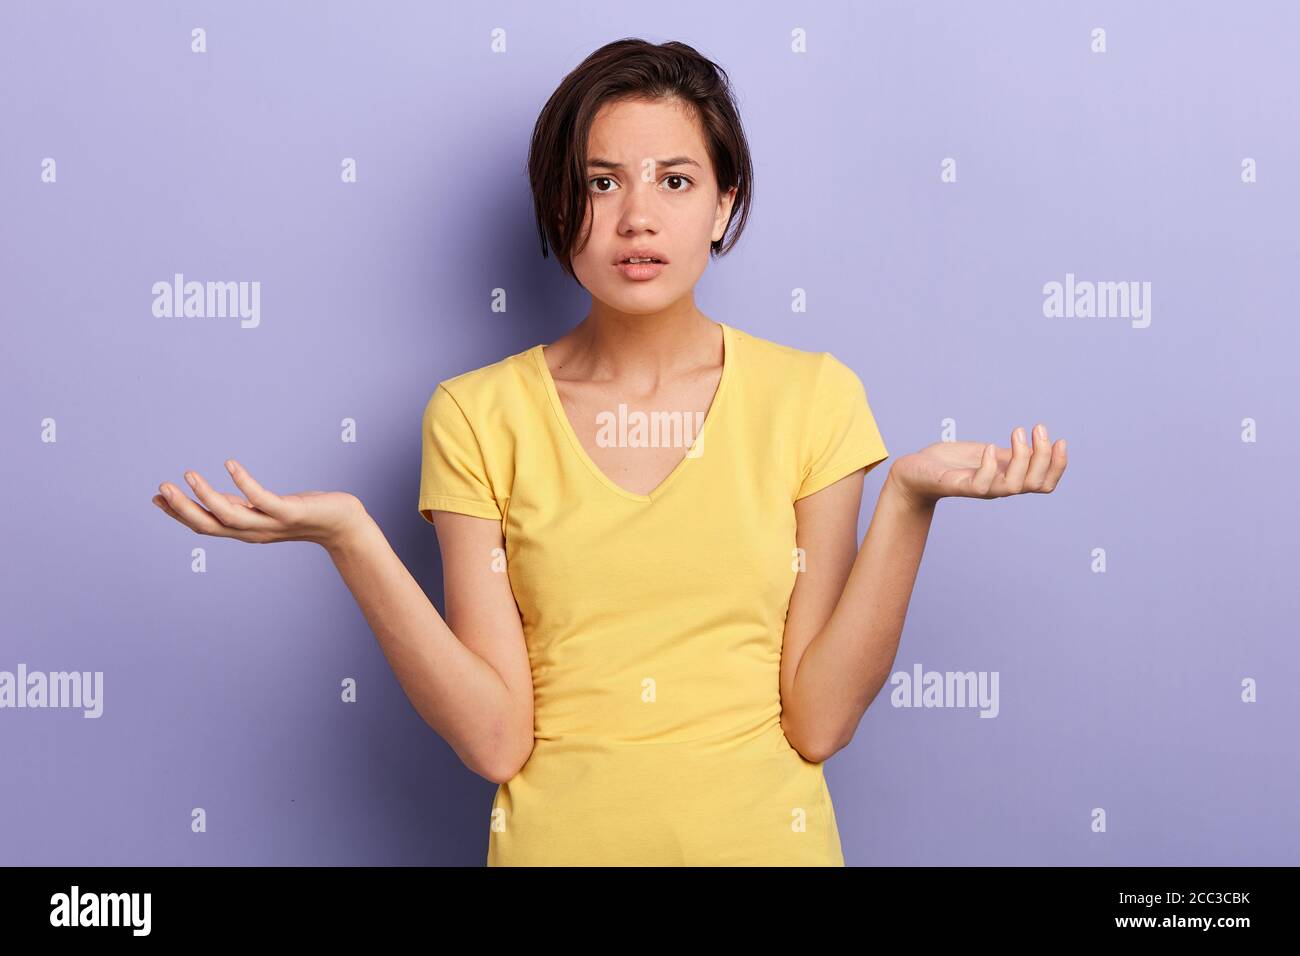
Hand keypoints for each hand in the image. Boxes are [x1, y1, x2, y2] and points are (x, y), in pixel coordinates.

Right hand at [152, 459, 368, 548]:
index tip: (155, 498)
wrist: (341, 524)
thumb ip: (238, 504)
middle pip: (210, 524)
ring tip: (188, 474)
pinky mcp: (289, 513)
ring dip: (206, 496)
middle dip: (183, 508)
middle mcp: (253, 531)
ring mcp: (271, 523)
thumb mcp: (263, 509)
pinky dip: (244, 483)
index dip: (179, 513)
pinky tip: (230, 464)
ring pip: (230, 515)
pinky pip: (262, 499)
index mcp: (244, 529)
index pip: (204, 524)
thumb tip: (209, 497)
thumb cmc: (301, 513)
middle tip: (161, 487)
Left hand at [886, 423, 1067, 506]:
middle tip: (1037, 428)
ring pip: (1013, 485)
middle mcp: (997, 487)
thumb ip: (1011, 454)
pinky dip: (990, 466)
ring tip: (1017, 431)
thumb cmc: (951, 463)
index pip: (1044, 483)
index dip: (1058, 465)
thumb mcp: (989, 454)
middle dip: (1044, 456)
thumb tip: (1038, 444)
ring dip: (1023, 457)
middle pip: (1035, 484)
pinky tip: (989, 448)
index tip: (1060, 439)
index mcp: (1008, 478)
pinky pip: (982, 485)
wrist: (915, 473)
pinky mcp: (957, 486)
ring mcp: (979, 488)